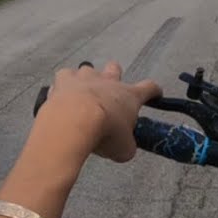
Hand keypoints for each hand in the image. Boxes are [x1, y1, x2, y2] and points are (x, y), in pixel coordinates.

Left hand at [38, 61, 160, 162]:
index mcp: (129, 96)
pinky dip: (64, 85)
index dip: (154, 91)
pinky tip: (62, 96)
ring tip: (81, 97)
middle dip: (113, 77)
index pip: (149, 88)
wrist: (75, 122)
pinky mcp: (64, 80)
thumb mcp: (124, 149)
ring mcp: (85, 78)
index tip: (155, 94)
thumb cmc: (106, 134)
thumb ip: (126, 145)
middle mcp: (109, 82)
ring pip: (88, 70)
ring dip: (86, 81)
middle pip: (115, 68)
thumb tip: (125, 147)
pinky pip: (65, 75)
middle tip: (108, 94)